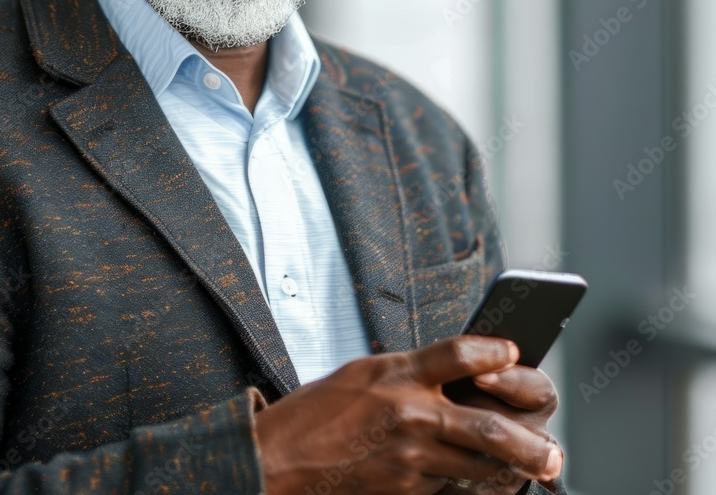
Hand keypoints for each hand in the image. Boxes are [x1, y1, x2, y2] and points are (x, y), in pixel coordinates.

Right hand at [254, 337, 562, 494]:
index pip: (460, 353)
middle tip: (553, 455)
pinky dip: (471, 487)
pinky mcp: (405, 489)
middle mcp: (409, 412)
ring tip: (535, 472)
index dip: (493, 352)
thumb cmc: (316, 412)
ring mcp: (409, 456)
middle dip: (527, 444)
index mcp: (396, 372)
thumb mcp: (361, 373)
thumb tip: (450, 375)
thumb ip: (407, 373)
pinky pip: (450, 488)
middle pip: (486, 427)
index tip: (513, 351)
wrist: (281, 458)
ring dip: (510, 473)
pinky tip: (486, 486)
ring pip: (478, 468)